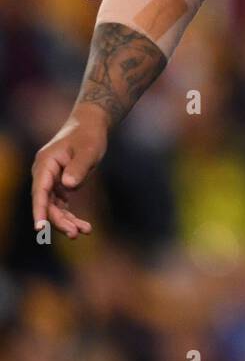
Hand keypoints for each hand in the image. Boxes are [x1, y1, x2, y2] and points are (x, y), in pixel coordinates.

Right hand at [31, 104, 108, 237]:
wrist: (90, 126)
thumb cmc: (89, 136)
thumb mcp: (88, 150)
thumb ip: (78, 168)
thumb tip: (67, 186)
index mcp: (46, 163)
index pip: (39, 191)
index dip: (39, 210)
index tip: (40, 228)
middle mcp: (44, 173)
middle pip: (46, 203)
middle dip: (59, 221)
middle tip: (76, 234)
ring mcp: (51, 180)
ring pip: (54, 207)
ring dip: (66, 221)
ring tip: (85, 231)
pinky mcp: (59, 185)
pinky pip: (61, 205)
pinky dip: (71, 216)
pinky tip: (84, 226)